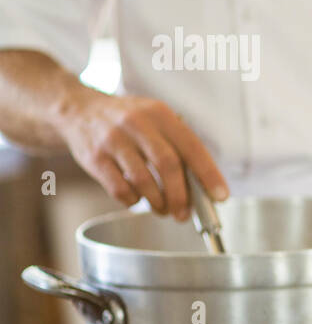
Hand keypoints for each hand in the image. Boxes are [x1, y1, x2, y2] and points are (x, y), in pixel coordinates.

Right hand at [52, 89, 227, 219]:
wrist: (79, 109)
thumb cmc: (128, 120)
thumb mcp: (157, 118)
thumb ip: (179, 144)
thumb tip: (204, 184)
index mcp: (161, 114)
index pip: (192, 147)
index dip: (209, 175)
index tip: (220, 196)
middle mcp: (137, 124)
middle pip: (168, 165)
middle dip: (180, 196)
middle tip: (184, 214)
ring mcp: (113, 140)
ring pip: (143, 180)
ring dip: (158, 202)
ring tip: (163, 210)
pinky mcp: (94, 158)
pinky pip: (119, 188)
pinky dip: (133, 200)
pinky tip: (138, 200)